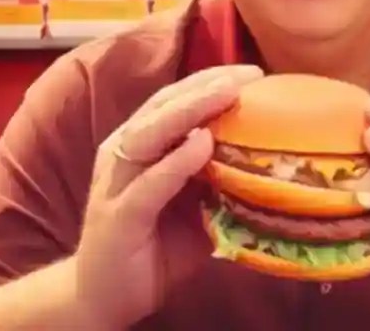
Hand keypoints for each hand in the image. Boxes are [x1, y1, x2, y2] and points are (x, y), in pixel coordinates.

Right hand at [75, 64, 264, 329]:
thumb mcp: (195, 208)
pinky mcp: (119, 215)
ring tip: (228, 93)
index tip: (253, 72)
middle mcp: (124, 153)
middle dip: (207, 85)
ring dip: (192, 110)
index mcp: (139, 145)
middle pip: (164, 106)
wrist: (104, 297)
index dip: (211, 81)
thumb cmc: (153, 248)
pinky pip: (149, 182)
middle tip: (248, 75)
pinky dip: (177, 161)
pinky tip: (203, 144)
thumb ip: (218, 181)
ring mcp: (117, 182)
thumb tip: (265, 162)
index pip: (175, 100)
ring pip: (153, 132)